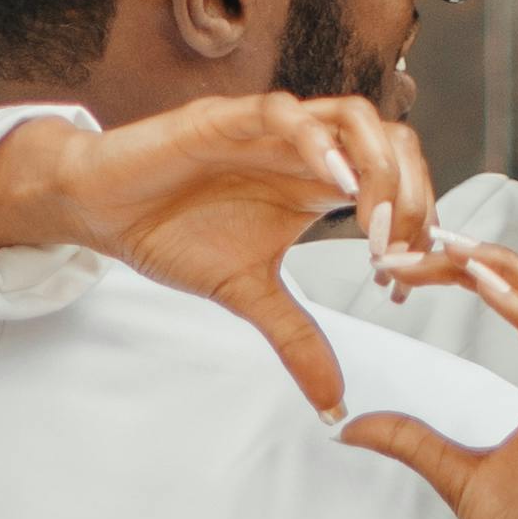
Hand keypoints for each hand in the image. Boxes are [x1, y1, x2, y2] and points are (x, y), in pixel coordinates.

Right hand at [0, 92, 434, 412]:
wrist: (102, 209)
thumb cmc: (173, 233)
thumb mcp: (248, 296)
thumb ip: (296, 339)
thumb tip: (333, 405)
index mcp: (319, 182)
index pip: (398, 181)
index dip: (415, 225)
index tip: (399, 279)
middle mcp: (306, 149)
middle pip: (393, 144)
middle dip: (412, 196)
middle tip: (396, 255)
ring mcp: (270, 129)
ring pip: (353, 118)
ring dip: (377, 168)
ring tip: (373, 224)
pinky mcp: (226, 118)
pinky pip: (284, 113)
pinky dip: (317, 142)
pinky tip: (333, 184)